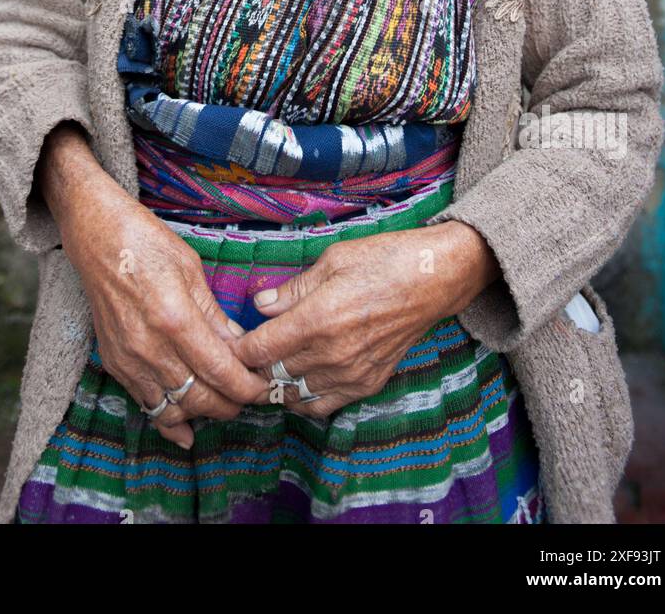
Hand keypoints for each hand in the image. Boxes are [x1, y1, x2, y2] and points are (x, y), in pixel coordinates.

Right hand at [37, 125, 267, 447]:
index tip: (264, 388)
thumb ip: (215, 315)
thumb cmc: (147, 243)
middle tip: (250, 396)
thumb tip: (240, 346)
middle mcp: (150, 347)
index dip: (247, 388)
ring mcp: (129, 359)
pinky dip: (167, 418)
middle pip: (200, 397)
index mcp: (175, 318)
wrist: (97, 237)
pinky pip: (145, 403)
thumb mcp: (192, 270)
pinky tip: (185, 429)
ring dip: (202, 412)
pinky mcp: (114, 363)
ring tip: (222, 404)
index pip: (221, 371)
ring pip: (174, 408)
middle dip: (231, 403)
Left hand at [229, 222, 499, 418]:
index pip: (259, 349)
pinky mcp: (369, 383)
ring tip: (268, 369)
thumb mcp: (332, 260)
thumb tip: (260, 304)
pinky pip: (324, 404)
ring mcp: (352, 373)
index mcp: (317, 319)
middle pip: (273, 375)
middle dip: (254, 367)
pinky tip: (299, 380)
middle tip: (244, 356)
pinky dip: (305, 397)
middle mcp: (332, 353)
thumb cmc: (383, 260)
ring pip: (295, 394)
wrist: (433, 279)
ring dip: (278, 384)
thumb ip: (293, 288)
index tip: (230, 342)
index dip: (238, 349)